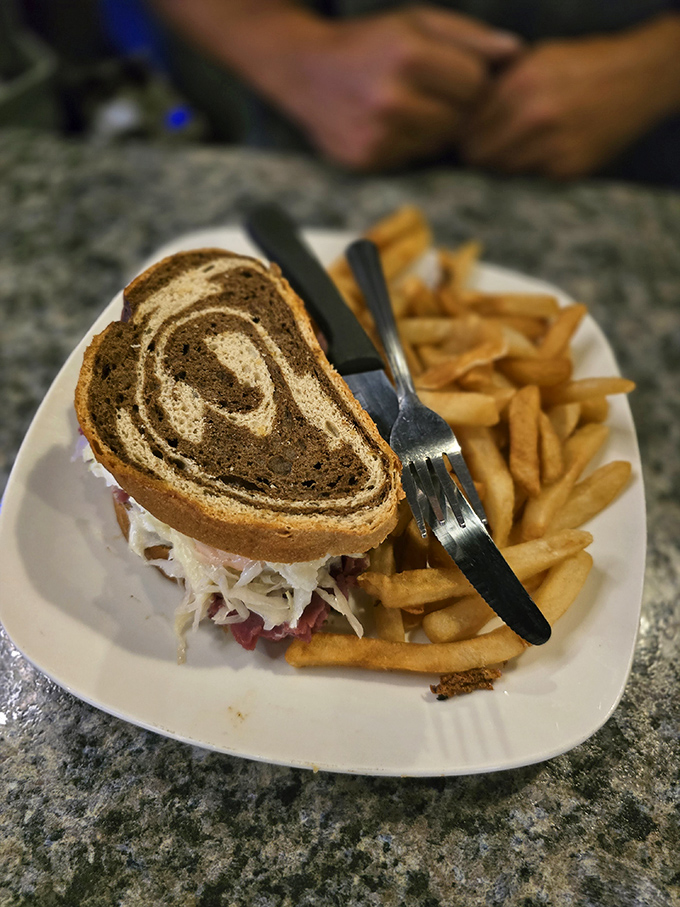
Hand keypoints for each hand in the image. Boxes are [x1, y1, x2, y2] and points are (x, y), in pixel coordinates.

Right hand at [261, 6, 521, 169]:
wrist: (304, 72)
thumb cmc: (370, 43)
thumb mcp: (417, 23)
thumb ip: (469, 37)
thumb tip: (516, 52)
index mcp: (409, 54)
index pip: (477, 82)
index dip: (473, 78)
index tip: (456, 73)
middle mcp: (392, 98)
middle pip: (462, 117)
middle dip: (457, 106)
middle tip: (433, 93)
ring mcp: (377, 135)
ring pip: (441, 142)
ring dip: (437, 129)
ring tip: (413, 108)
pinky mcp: (367, 161)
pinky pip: (414, 159)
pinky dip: (412, 146)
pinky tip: (393, 126)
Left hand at [460, 14, 679, 178]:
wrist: (640, 79)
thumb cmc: (584, 66)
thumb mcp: (536, 60)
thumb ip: (498, 88)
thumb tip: (462, 117)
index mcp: (520, 85)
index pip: (468, 128)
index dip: (465, 135)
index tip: (468, 138)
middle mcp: (533, 117)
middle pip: (479, 156)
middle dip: (479, 154)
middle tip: (487, 150)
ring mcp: (551, 146)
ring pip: (503, 171)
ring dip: (505, 164)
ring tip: (522, 147)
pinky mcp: (567, 169)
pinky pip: (533, 177)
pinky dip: (535, 168)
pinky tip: (549, 151)